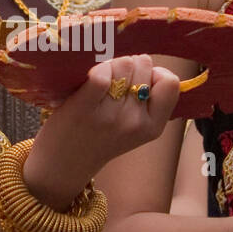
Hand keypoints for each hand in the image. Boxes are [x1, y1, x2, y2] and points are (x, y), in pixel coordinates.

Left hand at [22, 54, 178, 209]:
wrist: (62, 167)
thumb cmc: (96, 139)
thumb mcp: (133, 130)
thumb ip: (146, 103)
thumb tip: (149, 65)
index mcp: (152, 127)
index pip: (170, 83)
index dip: (155, 73)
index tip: (138, 80)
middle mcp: (135, 122)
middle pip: (144, 65)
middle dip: (129, 66)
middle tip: (113, 81)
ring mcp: (110, 116)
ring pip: (124, 64)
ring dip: (111, 64)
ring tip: (99, 79)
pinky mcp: (83, 109)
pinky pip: (101, 74)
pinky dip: (96, 68)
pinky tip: (88, 77)